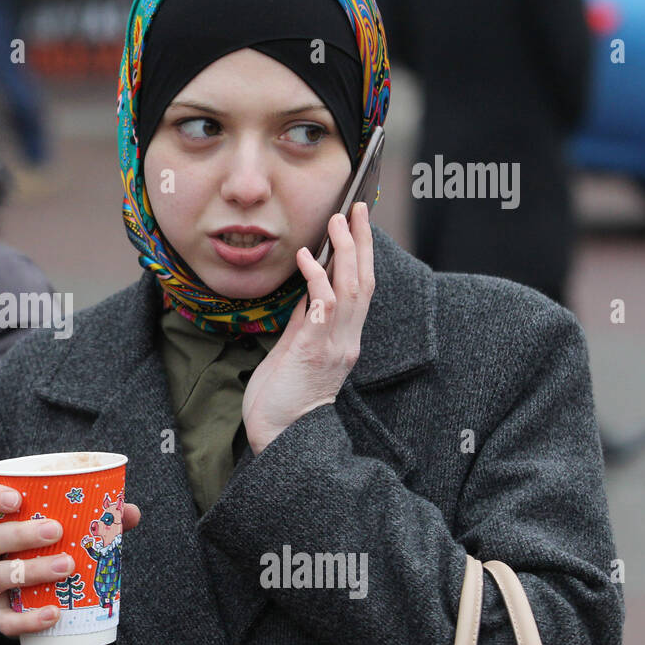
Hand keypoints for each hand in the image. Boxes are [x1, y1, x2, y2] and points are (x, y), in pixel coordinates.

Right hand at [0, 481, 140, 637]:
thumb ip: (92, 518)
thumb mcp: (57, 530)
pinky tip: (53, 613)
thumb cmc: (42, 549)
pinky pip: (2, 621)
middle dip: (19, 535)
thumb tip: (130, 512)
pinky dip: (27, 619)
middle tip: (56, 531)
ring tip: (65, 566)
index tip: (18, 499)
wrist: (27, 596)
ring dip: (30, 571)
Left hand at [241, 201, 374, 455]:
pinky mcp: (316, 350)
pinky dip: (318, 279)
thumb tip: (310, 290)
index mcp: (344, 341)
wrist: (278, 437)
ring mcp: (335, 345)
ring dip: (346, 251)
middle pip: (365, 281)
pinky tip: (308, 258)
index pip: (361, 290)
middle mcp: (347, 341)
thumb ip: (306, 322)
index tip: (357, 225)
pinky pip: (324, 307)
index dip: (362, 255)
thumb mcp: (296, 351)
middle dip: (362, 242)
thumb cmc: (282, 399)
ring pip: (353, 288)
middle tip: (356, 208)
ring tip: (338, 220)